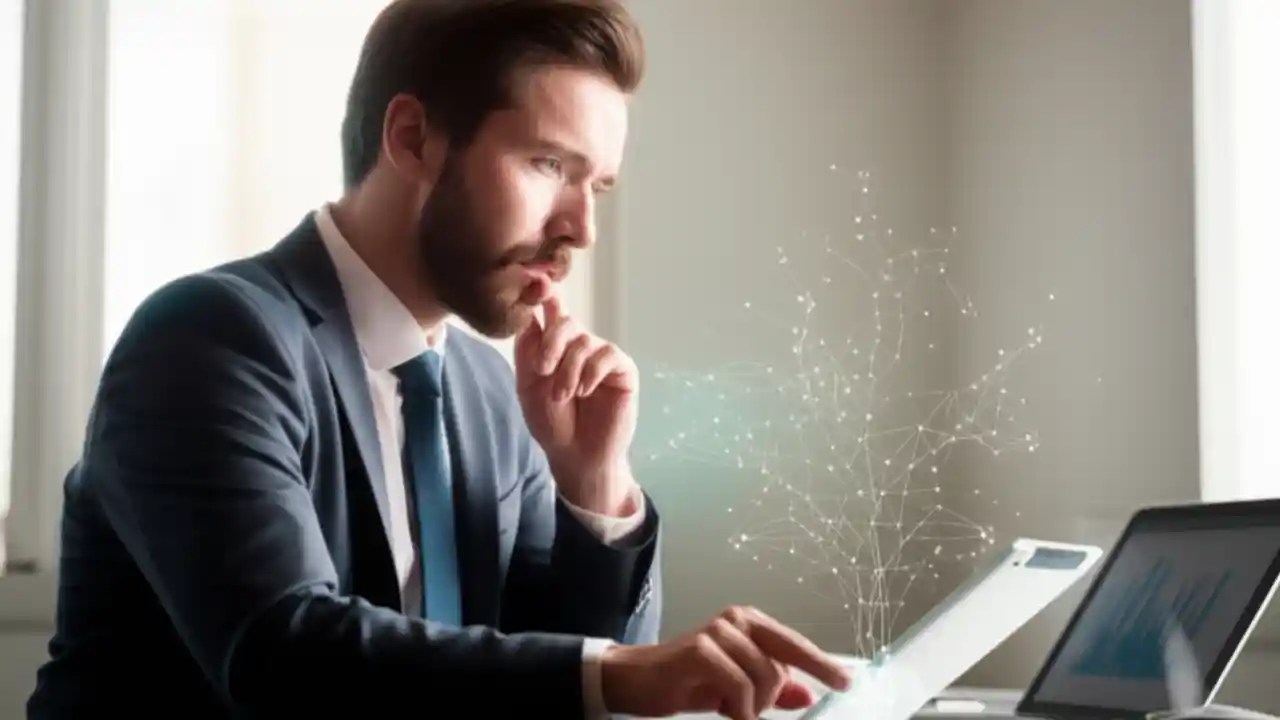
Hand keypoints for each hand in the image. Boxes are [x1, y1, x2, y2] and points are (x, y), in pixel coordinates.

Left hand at [514, 294, 639, 514]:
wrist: (576, 455)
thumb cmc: (551, 422)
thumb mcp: (528, 385)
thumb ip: (528, 350)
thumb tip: (530, 312)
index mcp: (554, 345)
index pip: (549, 309)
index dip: (544, 292)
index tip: (539, 280)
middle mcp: (579, 344)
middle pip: (565, 321)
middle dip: (551, 343)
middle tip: (542, 369)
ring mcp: (602, 355)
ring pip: (583, 342)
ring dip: (567, 370)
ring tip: (562, 396)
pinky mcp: (622, 369)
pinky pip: (606, 356)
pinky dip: (590, 373)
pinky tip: (584, 392)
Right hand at [599, 605, 853, 719]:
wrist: (635, 681)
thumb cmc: (686, 682)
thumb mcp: (735, 689)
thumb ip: (771, 690)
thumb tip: (808, 695)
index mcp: (748, 623)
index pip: (795, 644)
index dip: (822, 664)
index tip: (846, 682)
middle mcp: (736, 620)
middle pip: (781, 669)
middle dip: (767, 700)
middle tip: (740, 710)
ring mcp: (718, 631)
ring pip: (763, 681)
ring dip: (747, 708)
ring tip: (724, 707)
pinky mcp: (701, 648)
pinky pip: (740, 687)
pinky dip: (737, 708)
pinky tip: (721, 709)